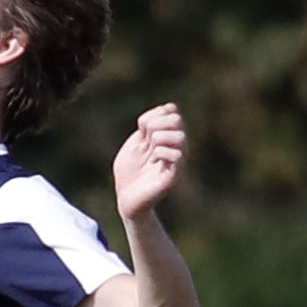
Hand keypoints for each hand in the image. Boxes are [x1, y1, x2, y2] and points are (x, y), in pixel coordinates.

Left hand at [112, 103, 186, 220]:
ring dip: (160, 138)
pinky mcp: (175, 175)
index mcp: (166, 136)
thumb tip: (167, 109)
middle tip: (145, 139)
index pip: (171, 111)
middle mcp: (175, 146)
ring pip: (180, 136)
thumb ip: (148, 125)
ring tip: (150, 150)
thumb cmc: (129, 172)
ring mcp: (177, 160)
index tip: (141, 129)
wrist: (126, 197)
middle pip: (177, 120)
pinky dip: (162, 152)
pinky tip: (153, 160)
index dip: (155, 114)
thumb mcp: (134, 142)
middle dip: (157, 124)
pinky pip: (178, 155)